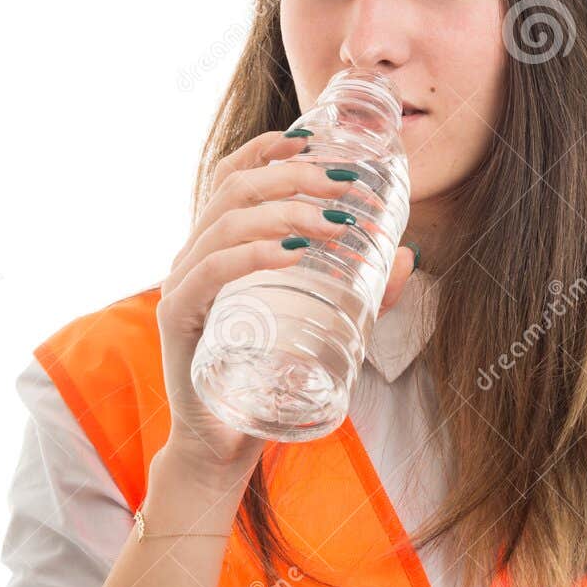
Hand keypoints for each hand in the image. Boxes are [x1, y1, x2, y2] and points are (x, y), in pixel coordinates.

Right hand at [155, 129, 416, 481]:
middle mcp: (194, 256)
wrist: (225, 446)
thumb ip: (364, 293)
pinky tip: (288, 254)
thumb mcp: (323, 325)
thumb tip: (407, 257)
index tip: (316, 141)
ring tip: (334, 224)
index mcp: (219, 245)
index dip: (270, 149)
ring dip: (286, 213)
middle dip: (296, 178)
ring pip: (226, 223)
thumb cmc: (267, 377)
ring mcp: (182, 286)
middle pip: (236, 189)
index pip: (233, 175)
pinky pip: (209, 274)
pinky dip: (250, 255)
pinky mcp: (179, 321)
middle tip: (348, 187)